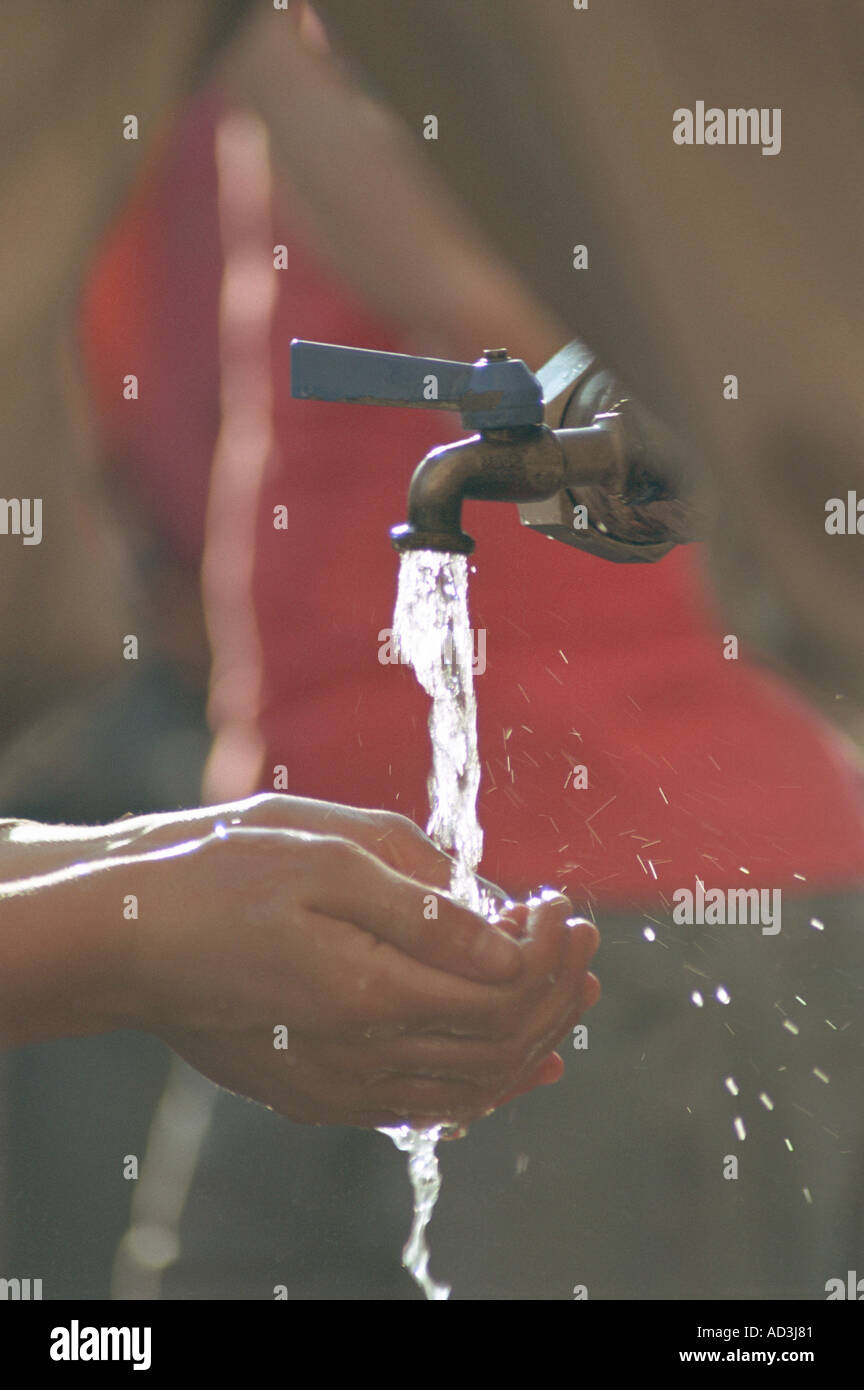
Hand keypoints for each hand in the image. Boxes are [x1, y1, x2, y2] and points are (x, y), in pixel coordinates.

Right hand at [118, 795, 599, 1126]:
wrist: (125, 937)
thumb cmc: (218, 875)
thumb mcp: (329, 856)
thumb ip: (428, 902)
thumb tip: (510, 930)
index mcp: (368, 993)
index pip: (504, 989)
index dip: (551, 948)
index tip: (561, 901)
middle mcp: (361, 1059)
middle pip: (501, 1042)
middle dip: (559, 988)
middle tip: (584, 936)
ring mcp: (340, 1087)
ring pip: (472, 1082)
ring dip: (535, 1034)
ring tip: (575, 989)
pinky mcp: (321, 1094)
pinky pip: (428, 1104)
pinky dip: (487, 1080)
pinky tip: (521, 1063)